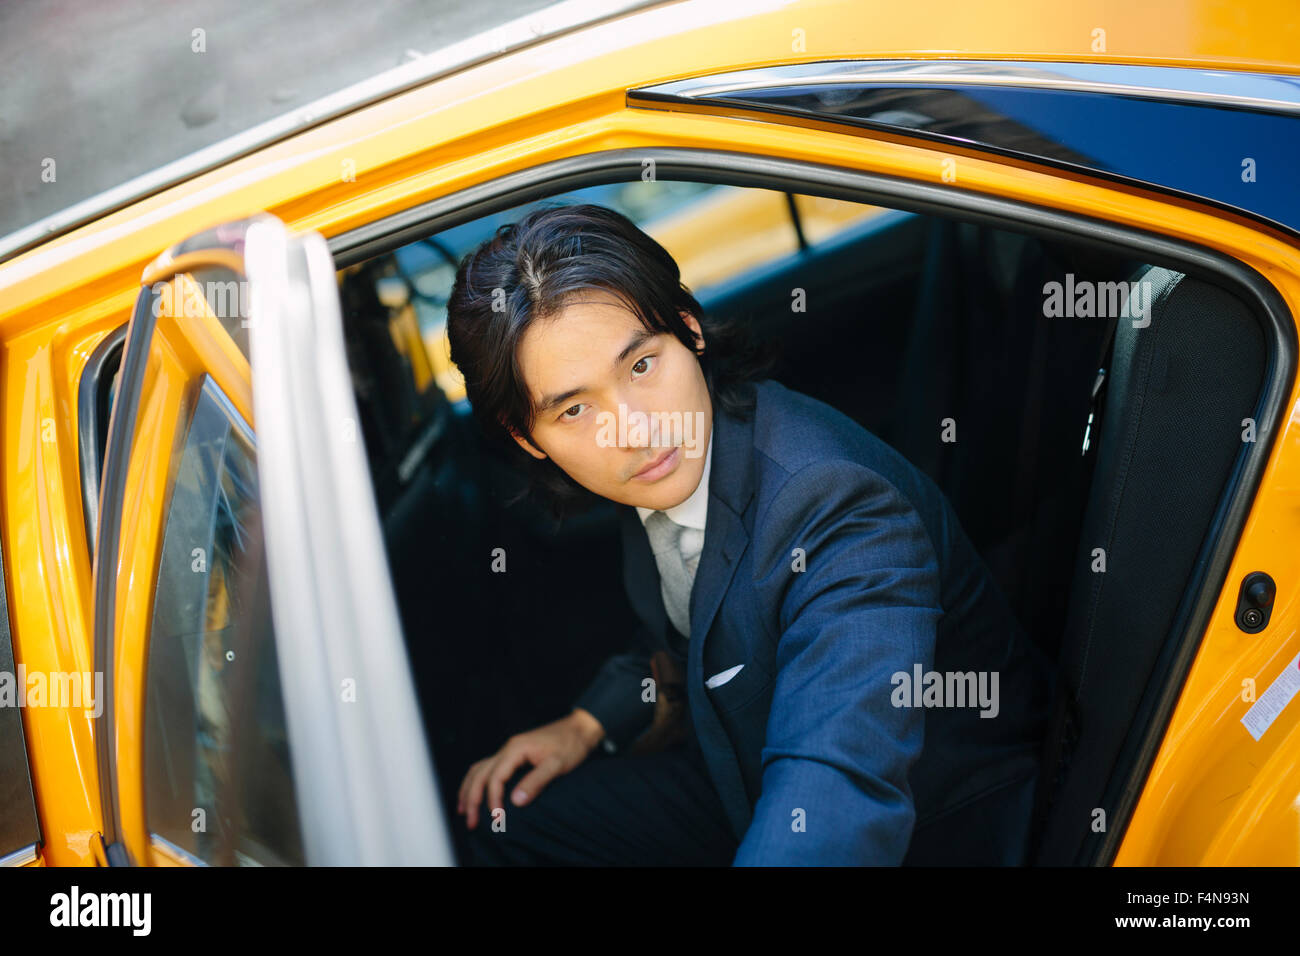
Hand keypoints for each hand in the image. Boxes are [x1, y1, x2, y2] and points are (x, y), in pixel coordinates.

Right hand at [456, 708, 604, 828]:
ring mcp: (509, 750)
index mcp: (516, 749)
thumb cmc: (571, 745)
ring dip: (469, 790)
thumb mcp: (557, 764)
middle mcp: (508, 748)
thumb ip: (536, 781)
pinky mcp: (513, 755)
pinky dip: (478, 782)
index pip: (495, 777)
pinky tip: (477, 793)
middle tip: (470, 822)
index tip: (497, 818)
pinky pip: (488, 768)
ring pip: (479, 769)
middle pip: (480, 773)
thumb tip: (514, 801)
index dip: (493, 799)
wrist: (579, 729)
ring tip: (464, 811)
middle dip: (472, 798)